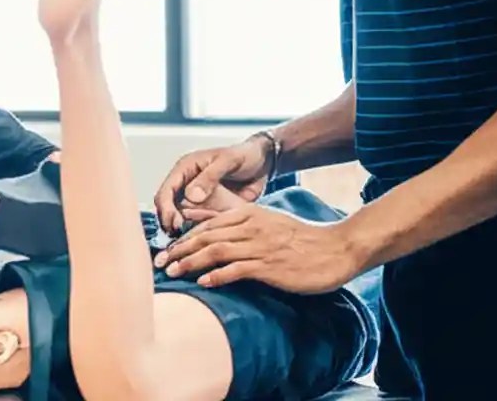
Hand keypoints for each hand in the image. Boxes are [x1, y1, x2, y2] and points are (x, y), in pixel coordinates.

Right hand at [154, 136, 272, 232]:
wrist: (264, 163)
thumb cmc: (245, 156)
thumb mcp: (228, 161)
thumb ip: (209, 177)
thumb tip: (191, 196)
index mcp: (186, 168)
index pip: (165, 191)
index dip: (166, 209)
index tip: (174, 224)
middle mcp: (186, 184)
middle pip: (167, 207)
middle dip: (170, 223)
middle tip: (179, 237)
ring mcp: (197, 198)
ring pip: (180, 217)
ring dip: (182, 229)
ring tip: (190, 241)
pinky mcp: (208, 208)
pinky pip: (197, 222)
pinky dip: (196, 231)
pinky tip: (203, 239)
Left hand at [154, 205, 363, 294]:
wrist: (336, 248)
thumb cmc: (301, 239)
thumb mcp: (267, 222)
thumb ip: (238, 222)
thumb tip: (206, 224)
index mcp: (249, 215)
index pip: (206, 225)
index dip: (182, 238)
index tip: (164, 250)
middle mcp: (251, 227)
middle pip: (205, 237)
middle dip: (179, 250)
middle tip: (159, 263)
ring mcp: (260, 245)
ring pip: (216, 251)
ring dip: (191, 262)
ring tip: (173, 272)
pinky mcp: (270, 264)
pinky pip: (237, 269)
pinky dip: (218, 275)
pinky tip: (203, 282)